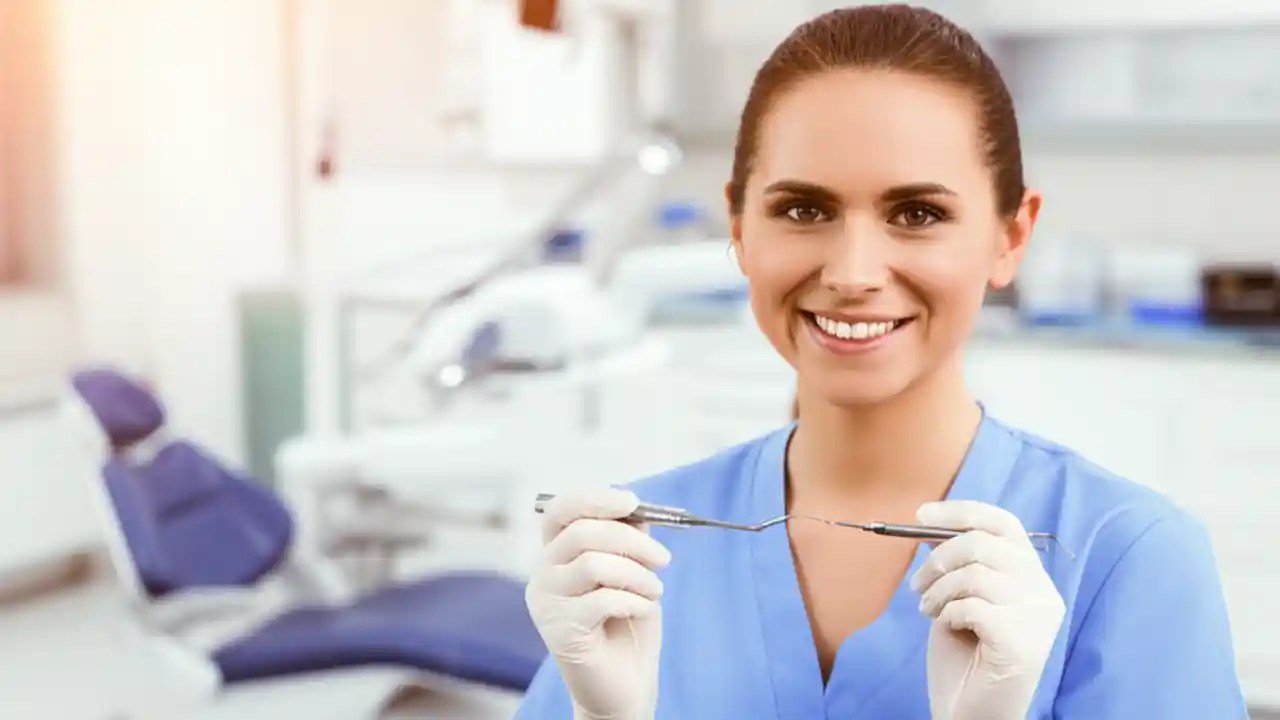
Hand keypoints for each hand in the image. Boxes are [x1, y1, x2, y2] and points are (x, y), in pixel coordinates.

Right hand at [525, 487, 669, 719]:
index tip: (632, 501)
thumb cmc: (626, 622)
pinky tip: (642, 610)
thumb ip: (628, 536)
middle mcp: (542, 573)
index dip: (595, 498)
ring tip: (655, 590)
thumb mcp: (631, 569)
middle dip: (632, 540)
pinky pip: (602, 599)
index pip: (560, 509)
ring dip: (638, 574)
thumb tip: (636, 507)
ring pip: (593, 563)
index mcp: (556, 552)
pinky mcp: (559, 631)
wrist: (625, 681)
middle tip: (664, 558)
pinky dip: (634, 600)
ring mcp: (546, 602)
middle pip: (581, 532)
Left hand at [911, 501, 1064, 719]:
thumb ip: (956, 563)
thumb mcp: (957, 599)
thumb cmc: (964, 659)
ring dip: (938, 590)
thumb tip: (931, 523)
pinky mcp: (1022, 643)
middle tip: (917, 585)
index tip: (920, 514)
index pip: (1004, 524)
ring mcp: (1037, 619)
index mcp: (1033, 579)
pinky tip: (949, 630)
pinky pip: (972, 606)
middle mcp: (1043, 595)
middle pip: (984, 543)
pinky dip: (949, 614)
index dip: (961, 512)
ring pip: (974, 573)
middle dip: (938, 558)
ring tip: (928, 611)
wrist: (969, 714)